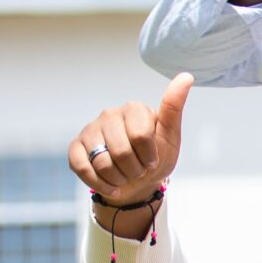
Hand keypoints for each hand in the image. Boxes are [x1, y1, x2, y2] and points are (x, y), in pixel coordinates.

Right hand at [71, 72, 190, 208]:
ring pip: (102, 163)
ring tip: (125, 175)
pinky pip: (83, 168)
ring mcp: (90, 130)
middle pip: (121, 152)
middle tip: (138, 170)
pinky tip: (113, 186)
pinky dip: (100, 184)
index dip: (149, 158)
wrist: (138, 181)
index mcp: (134, 109)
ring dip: (119, 179)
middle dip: (134, 171)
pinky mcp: (76, 146)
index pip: (141, 137)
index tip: (153, 160)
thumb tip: (186, 76)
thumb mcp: (170, 136)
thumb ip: (174, 107)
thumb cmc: (155, 156)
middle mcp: (109, 114)